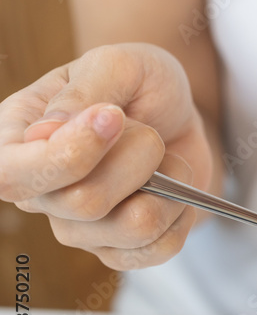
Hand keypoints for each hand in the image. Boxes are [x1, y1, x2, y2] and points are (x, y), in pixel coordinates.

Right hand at [0, 43, 213, 269]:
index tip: (113, 116)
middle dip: (138, 157)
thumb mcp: (115, 65)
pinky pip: (158, 249)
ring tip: (163, 158)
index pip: (12, 175)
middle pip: (84, 203)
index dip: (66, 156)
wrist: (176, 112)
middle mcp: (40, 193)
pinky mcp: (120, 249)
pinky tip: (174, 190)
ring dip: (168, 185)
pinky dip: (182, 214)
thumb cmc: (136, 85)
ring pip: (132, 227)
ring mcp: (79, 228)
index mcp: (17, 140)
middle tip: (148, 131)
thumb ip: (82, 93)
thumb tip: (44, 133)